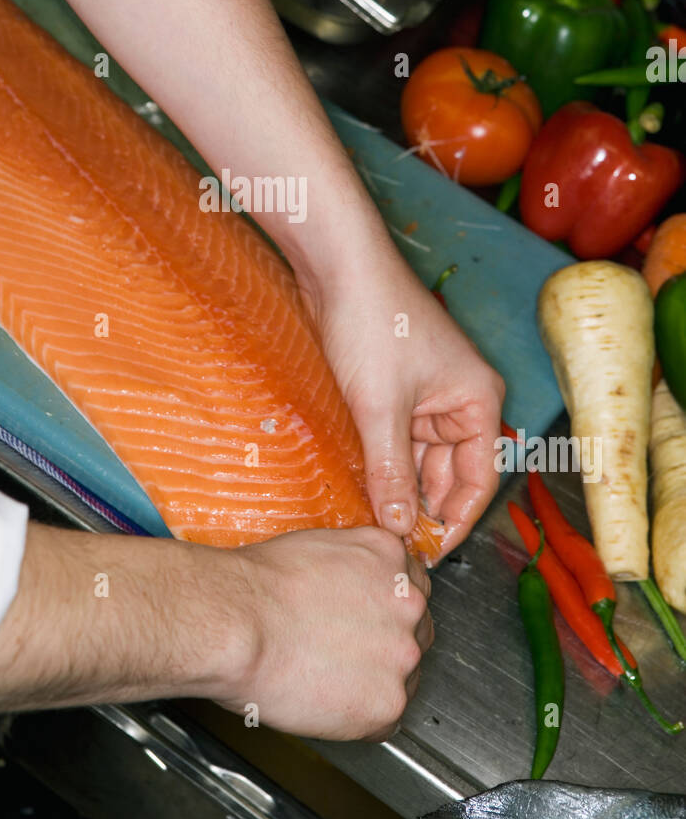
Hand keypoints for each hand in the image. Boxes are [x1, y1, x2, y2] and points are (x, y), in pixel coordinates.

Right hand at [218, 526, 432, 740]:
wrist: (236, 622)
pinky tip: (327, 701)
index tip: (366, 620)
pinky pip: (384, 719)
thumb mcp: (315, 546)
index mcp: (389, 557)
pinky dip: (358, 719)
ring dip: (373, 682)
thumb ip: (352, 566)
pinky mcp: (387, 702)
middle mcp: (408, 602)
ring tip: (328, 678)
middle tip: (344, 653)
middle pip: (414, 631)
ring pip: (404, 678)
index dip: (384, 608)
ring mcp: (402, 654)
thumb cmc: (256, 586)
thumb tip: (351, 587)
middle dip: (384, 645)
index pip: (411, 585)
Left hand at [296, 235, 503, 561]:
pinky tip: (363, 485)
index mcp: (478, 400)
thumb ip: (391, 471)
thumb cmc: (373, 323)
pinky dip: (383, 461)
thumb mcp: (380, 408)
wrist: (339, 265)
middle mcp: (461, 399)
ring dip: (400, 485)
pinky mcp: (395, 387)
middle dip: (424, 506)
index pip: (480, 478)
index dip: (456, 519)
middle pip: (451, 471)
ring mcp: (427, 393)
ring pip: (420, 457)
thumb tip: (400, 528)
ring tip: (375, 521)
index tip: (427, 553)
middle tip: (394, 545)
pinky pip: (397, 438)